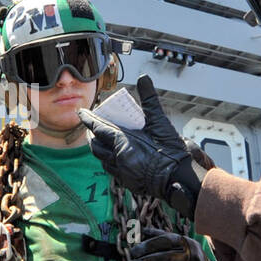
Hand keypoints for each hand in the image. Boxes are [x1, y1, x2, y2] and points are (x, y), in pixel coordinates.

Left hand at [79, 76, 201, 215]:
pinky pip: (113, 171)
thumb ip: (149, 100)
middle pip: (96, 146)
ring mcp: (122, 173)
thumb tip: (143, 78)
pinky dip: (110, 162)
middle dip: (91, 136)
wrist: (179, 179)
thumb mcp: (160, 122)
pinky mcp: (129, 183)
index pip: (98, 128)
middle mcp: (118, 159)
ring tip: (102, 142)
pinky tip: (116, 158)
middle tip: (91, 127)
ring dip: (100, 150)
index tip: (81, 112)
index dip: (88, 119)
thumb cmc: (170, 151)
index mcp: (123, 142)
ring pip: (103, 160)